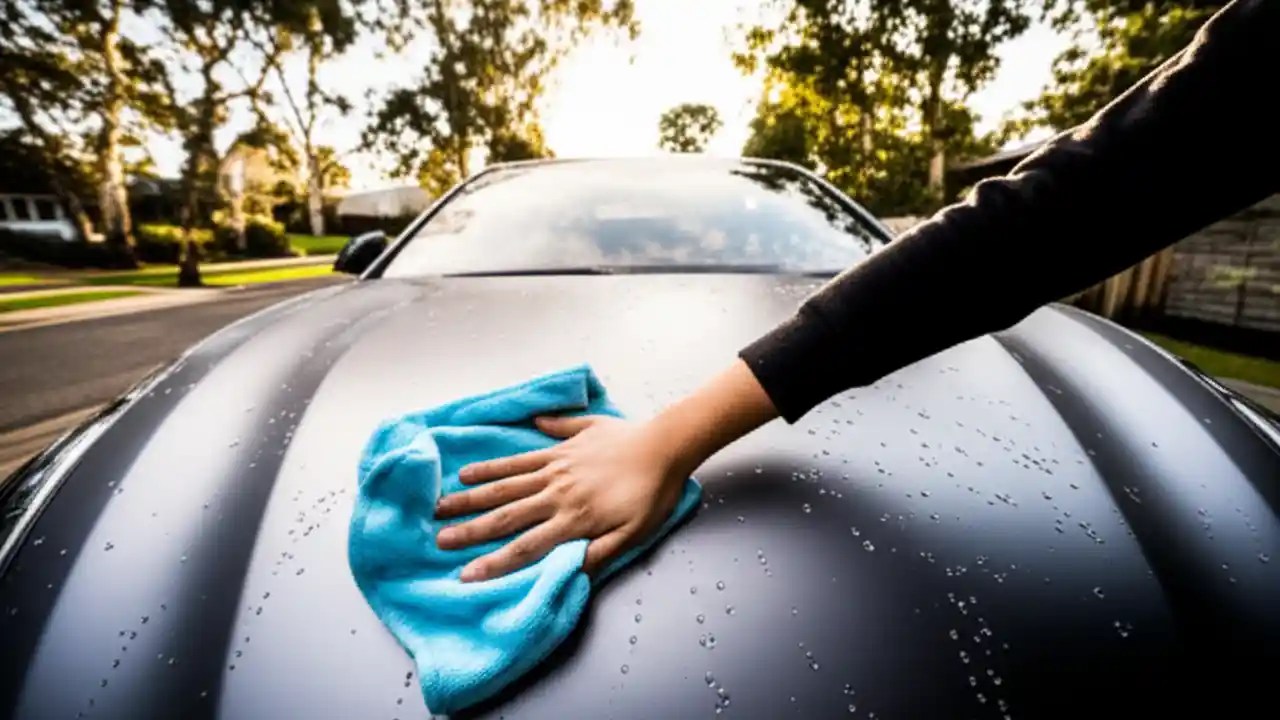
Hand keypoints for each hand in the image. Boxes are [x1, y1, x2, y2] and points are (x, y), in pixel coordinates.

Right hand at [434, 415, 689, 581]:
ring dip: (472, 496)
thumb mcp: (633, 535)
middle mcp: (557, 494)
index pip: (526, 547)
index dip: (495, 563)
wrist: (664, 446)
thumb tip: (565, 571)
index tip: (466, 574)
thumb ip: (597, 553)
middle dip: (469, 529)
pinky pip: (521, 456)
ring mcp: (556, 468)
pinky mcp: (561, 446)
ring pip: (505, 485)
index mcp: (573, 519)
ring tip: (441, 505)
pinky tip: (471, 469)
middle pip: (506, 515)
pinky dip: (495, 463)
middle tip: (438, 539)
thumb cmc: (652, 495)